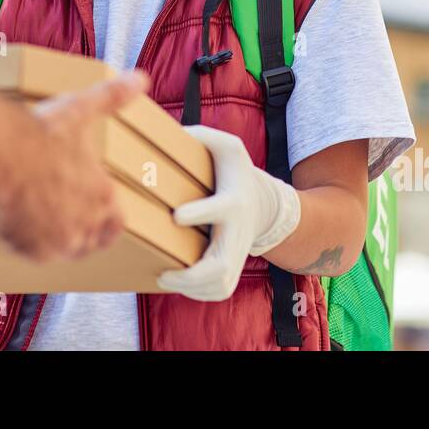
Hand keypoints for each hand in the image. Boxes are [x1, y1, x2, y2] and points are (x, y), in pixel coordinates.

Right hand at [0, 70, 146, 260]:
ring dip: (55, 238)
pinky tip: (18, 224)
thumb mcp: (81, 109)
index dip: (107, 219)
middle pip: (89, 240)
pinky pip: (32, 253)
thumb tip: (139, 79)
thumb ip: (112, 97)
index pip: (116, 223)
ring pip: (63, 249)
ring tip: (41, 221)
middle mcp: (84, 225)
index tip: (97, 213)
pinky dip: (27, 242)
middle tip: (63, 215)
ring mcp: (56, 241)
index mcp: (102, 197)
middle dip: (79, 228)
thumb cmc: (38, 134)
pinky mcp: (27, 249)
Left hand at [156, 126, 300, 301]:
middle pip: (222, 264)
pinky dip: (199, 294)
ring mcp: (239, 254)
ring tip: (166, 277)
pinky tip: (180, 284)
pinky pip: (220, 291)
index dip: (201, 213)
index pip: (220, 209)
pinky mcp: (236, 269)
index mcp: (233, 200)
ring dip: (192, 288)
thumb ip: (203, 136)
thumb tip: (174, 134)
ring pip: (220, 284)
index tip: (176, 215)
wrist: (263, 205)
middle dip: (193, 274)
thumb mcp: (227, 147)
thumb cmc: (236, 173)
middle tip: (165, 272)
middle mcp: (238, 232)